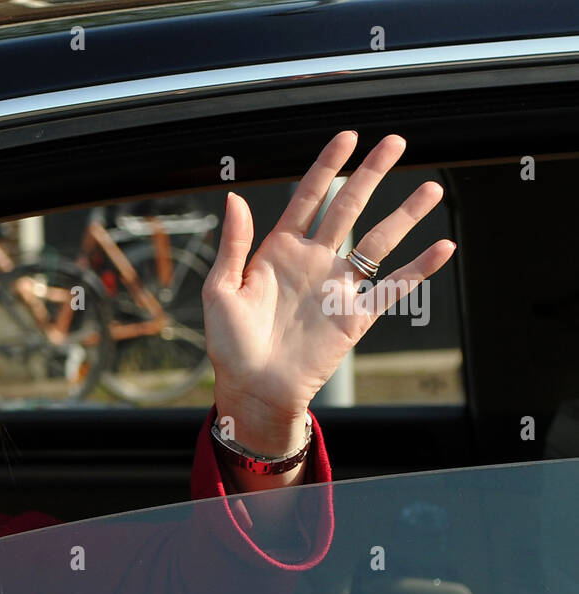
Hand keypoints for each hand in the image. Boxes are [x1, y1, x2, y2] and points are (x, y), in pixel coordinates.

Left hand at [202, 131, 455, 458]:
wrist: (251, 387)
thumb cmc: (229, 343)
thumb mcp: (221, 289)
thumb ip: (233, 243)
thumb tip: (235, 196)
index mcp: (279, 251)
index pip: (308, 198)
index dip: (327, 167)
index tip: (347, 136)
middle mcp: (314, 262)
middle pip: (349, 207)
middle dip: (372, 174)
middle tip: (396, 141)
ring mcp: (337, 287)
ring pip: (377, 241)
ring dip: (404, 215)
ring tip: (430, 189)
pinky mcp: (355, 317)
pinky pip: (392, 289)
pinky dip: (419, 269)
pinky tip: (443, 247)